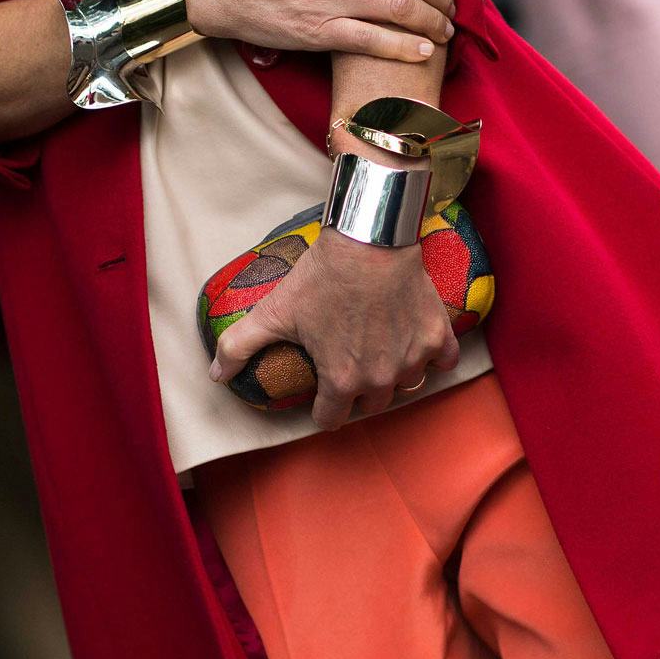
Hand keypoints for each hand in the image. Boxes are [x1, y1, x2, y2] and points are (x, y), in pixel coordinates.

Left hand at [208, 223, 460, 430]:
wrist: (369, 240)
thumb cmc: (322, 277)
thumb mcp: (273, 311)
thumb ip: (240, 346)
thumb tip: (216, 375)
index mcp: (342, 382)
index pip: (332, 418)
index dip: (323, 407)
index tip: (322, 392)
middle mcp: (381, 379)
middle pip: (371, 404)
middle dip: (359, 391)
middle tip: (350, 365)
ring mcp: (414, 359)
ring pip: (407, 385)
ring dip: (395, 375)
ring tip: (381, 352)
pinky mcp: (438, 337)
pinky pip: (443, 362)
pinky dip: (435, 357)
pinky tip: (417, 343)